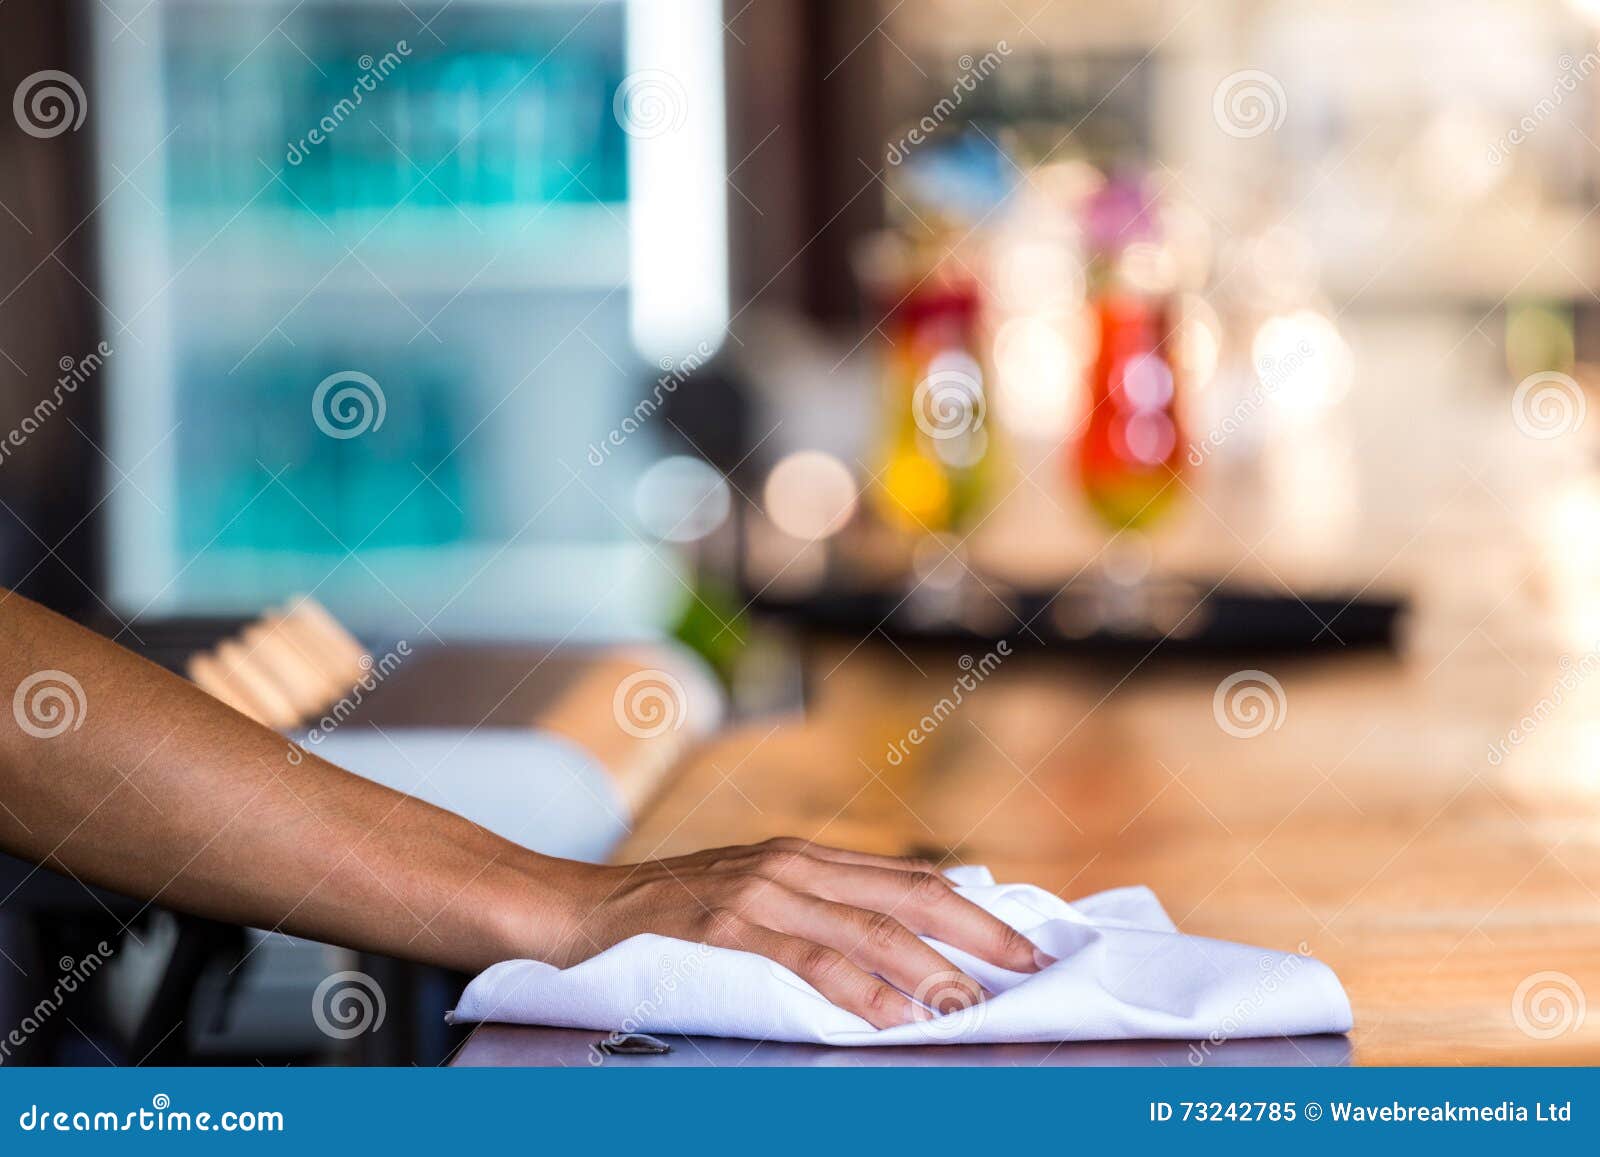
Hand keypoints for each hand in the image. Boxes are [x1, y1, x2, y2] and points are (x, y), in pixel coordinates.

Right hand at [553, 838, 1051, 1028]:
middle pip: (906, 894)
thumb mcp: (748, 902)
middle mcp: (790, 864)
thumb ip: (812, 917)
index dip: (972, 907)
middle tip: (1030, 965)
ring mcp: (757, 891)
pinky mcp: (722, 925)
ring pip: (867, 925)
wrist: (570, 910)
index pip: (907, 877)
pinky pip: (805, 958)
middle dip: (976, 929)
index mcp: (802, 858)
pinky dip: (858, 987)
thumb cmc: (662, 918)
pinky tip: (893, 1014)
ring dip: (929, 967)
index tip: (1024, 939)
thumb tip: (892, 957)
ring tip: (972, 1004)